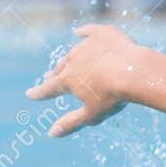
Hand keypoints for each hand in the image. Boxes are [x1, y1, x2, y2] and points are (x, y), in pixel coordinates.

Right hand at [24, 23, 145, 136]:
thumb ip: (71, 123)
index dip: (39, 93)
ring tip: (69, 60)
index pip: (49, 89)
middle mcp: (72, 60)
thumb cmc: (114, 97)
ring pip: (75, 53)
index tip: (30, 94)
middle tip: (50, 76)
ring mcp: (87, 46)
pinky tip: (80, 32)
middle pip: (61, 69)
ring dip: (72, 58)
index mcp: (67, 80)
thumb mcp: (92, 114)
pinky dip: (85, 33)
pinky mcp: (103, 34)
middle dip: (55, 74)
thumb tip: (51, 134)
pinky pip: (91, 32)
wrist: (134, 71)